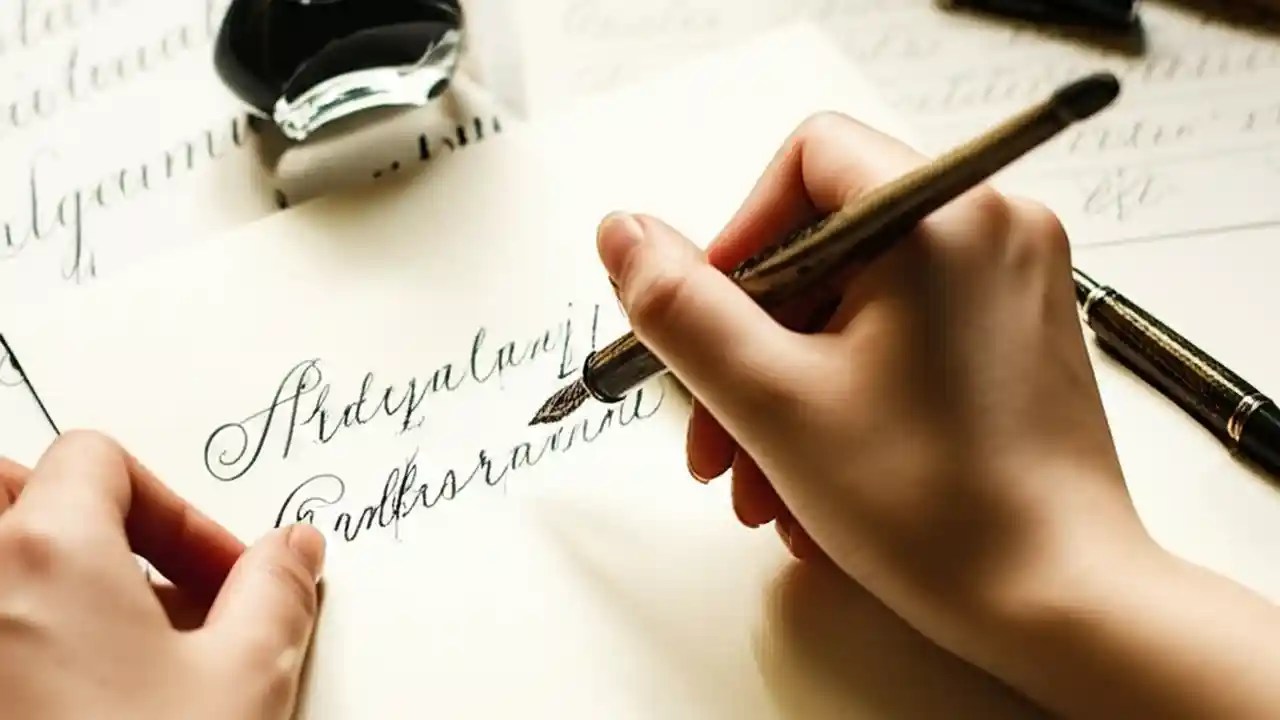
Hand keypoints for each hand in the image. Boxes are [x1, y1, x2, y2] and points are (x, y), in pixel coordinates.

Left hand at [0, 431, 324, 719]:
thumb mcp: (243, 681)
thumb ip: (274, 594)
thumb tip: (291, 553)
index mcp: (45, 553)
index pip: (98, 459)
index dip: (178, 512)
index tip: (222, 574)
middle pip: (12, 491)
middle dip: (84, 518)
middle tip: (143, 573)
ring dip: (56, 579)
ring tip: (130, 647)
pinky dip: (31, 633)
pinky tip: (93, 693)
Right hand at [596, 113, 1279, 716]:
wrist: (1062, 606)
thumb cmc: (934, 506)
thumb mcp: (772, 400)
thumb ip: (682, 308)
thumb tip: (623, 232)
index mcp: (940, 217)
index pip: (807, 162)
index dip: (739, 237)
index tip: (709, 324)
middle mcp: (992, 230)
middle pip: (825, 248)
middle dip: (750, 347)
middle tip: (713, 436)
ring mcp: (1014, 286)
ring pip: (858, 307)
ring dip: (788, 391)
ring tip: (759, 486)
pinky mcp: (1017, 340)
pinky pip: (904, 342)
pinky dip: (848, 399)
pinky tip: (814, 484)